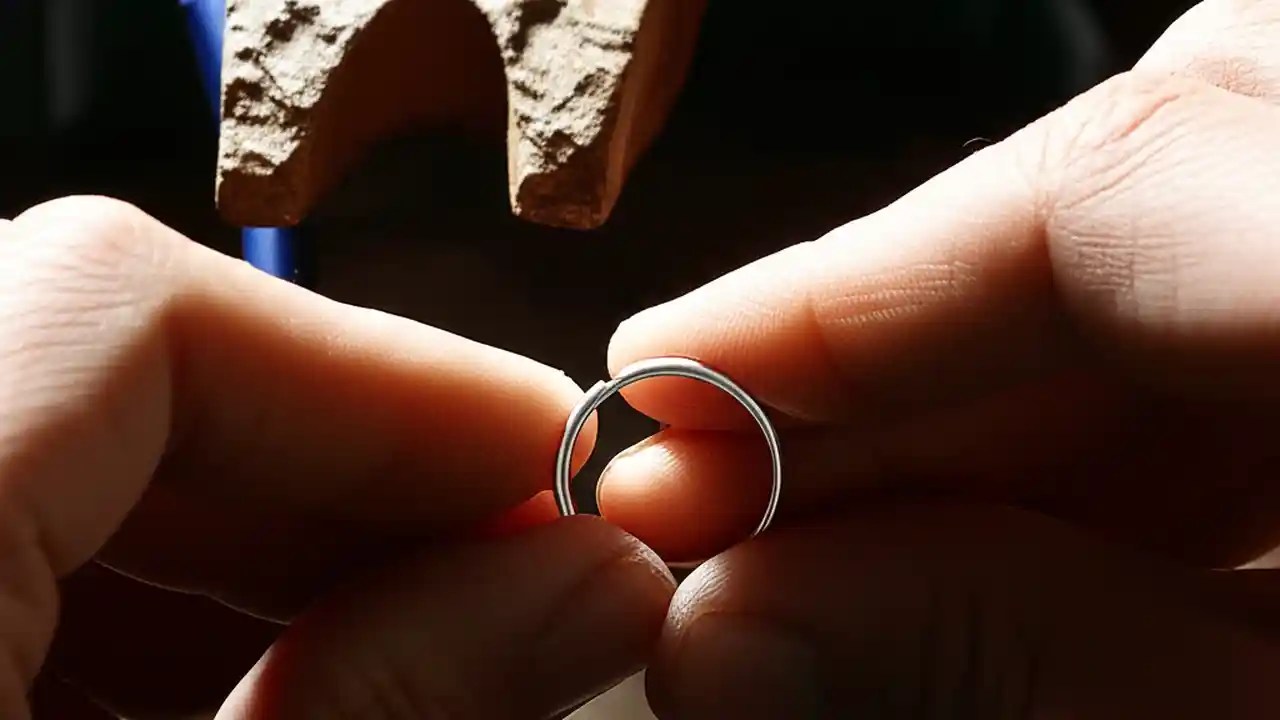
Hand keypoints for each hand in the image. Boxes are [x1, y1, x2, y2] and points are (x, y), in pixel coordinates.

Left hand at [0, 198, 673, 718]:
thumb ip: (389, 709)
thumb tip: (585, 586)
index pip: (118, 306)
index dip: (374, 373)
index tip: (547, 459)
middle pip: (99, 368)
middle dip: (343, 465)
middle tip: (516, 565)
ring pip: (50, 450)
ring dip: (258, 545)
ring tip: (422, 636)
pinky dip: (148, 608)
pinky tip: (264, 686)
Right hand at [599, 1, 1279, 715]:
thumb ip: (1007, 661)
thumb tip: (722, 631)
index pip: (1122, 176)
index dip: (856, 283)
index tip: (659, 372)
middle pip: (1137, 180)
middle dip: (889, 353)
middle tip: (706, 489)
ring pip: (1172, 246)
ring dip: (972, 407)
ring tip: (809, 545)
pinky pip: (1244, 316)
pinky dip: (1099, 429)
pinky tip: (986, 537)